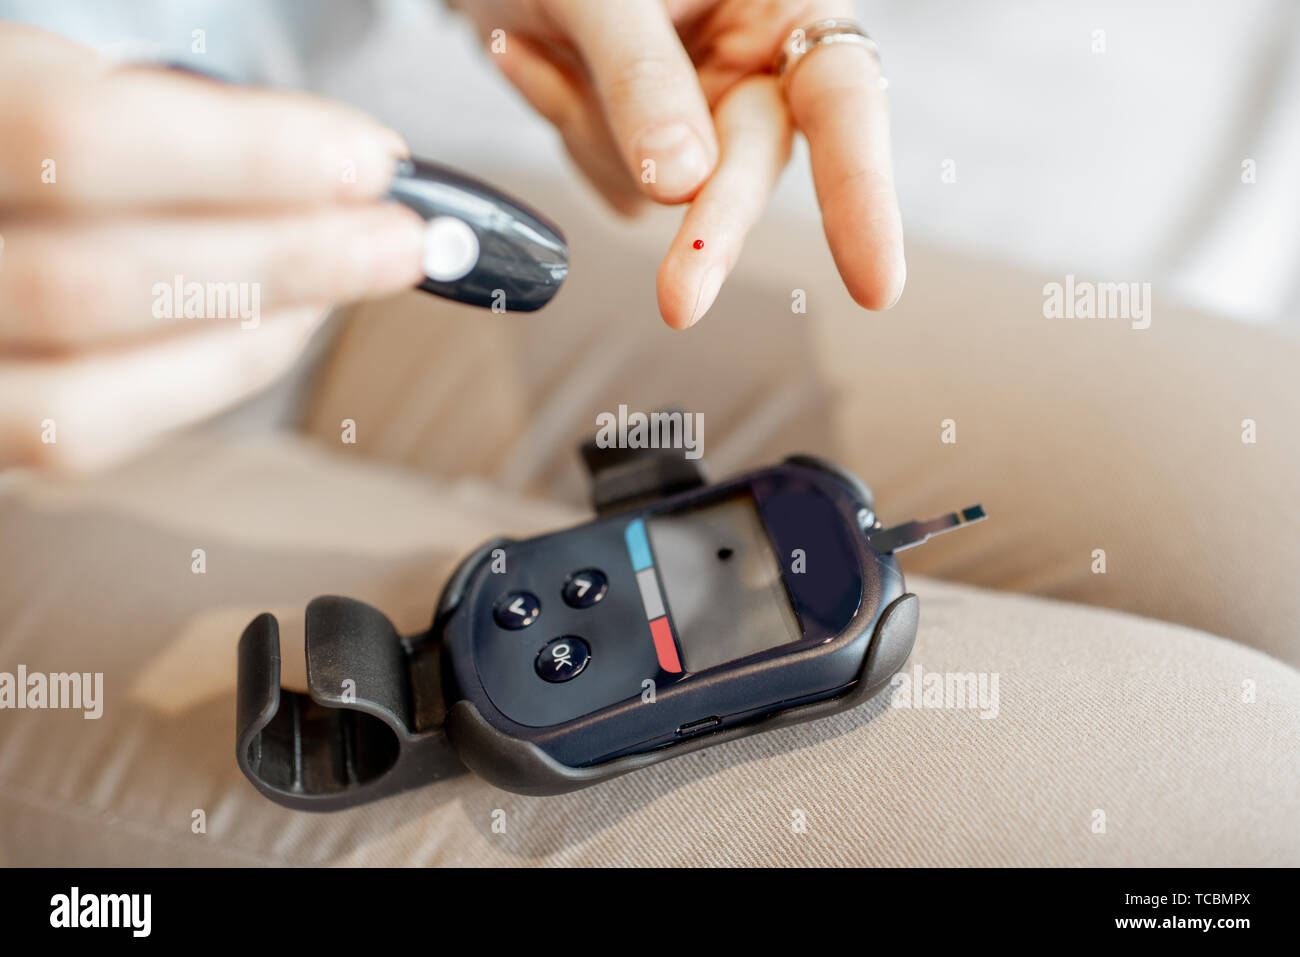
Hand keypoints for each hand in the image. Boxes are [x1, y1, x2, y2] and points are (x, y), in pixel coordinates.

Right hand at [0, 23, 426, 471]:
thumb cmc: (23, 148)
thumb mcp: (63, 84)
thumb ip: (170, 125)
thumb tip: (338, 168)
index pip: (81, 138)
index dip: (246, 157)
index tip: (368, 161)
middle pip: (98, 282)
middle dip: (283, 260)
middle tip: (398, 239)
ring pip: (90, 388)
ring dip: (259, 332)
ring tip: (355, 278)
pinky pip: (85, 436)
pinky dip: (210, 380)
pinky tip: (283, 326)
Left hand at [455, 0, 903, 326]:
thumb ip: (644, 77)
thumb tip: (683, 185)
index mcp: (782, 8)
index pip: (843, 102)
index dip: (862, 194)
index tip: (874, 284)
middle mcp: (754, 67)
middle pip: (753, 166)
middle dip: (710, 231)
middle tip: (680, 300)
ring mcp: (700, 119)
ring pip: (669, 190)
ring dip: (594, 135)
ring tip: (535, 41)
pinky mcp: (647, 155)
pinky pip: (613, 182)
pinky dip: (563, 126)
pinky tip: (527, 56)